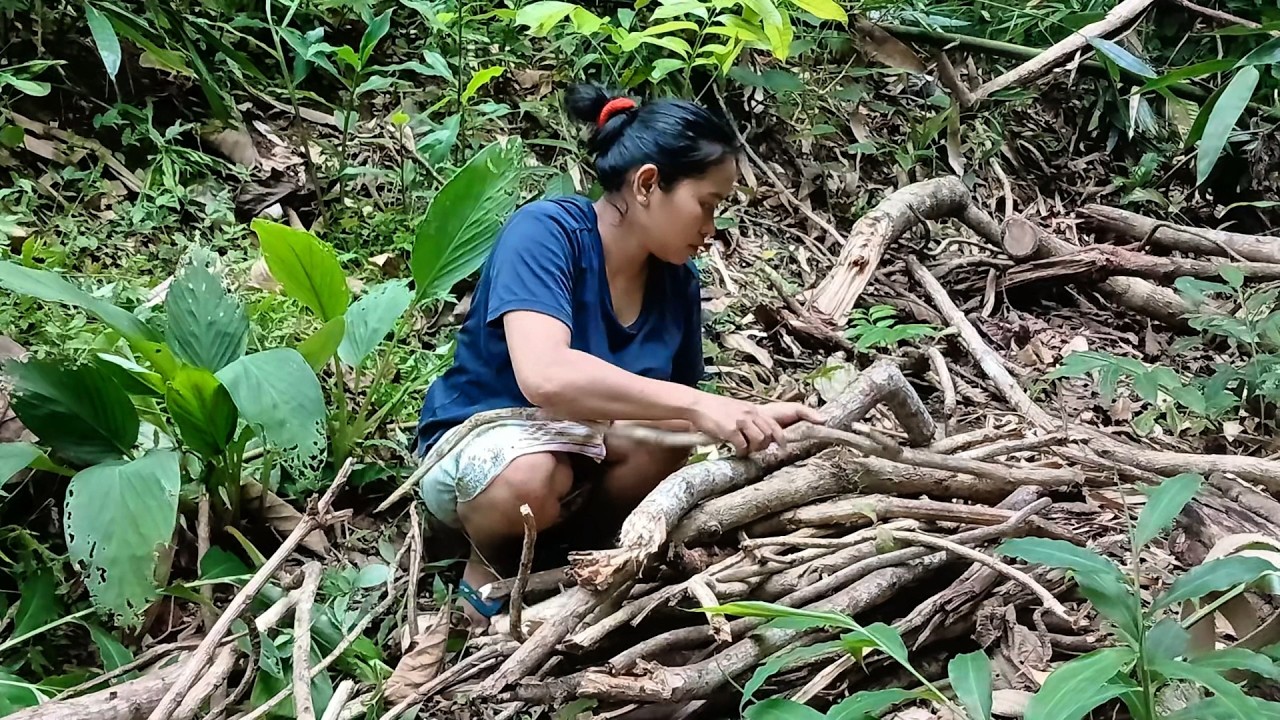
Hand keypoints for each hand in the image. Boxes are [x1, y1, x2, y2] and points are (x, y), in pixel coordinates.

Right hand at [687, 395, 824, 454]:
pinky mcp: (730, 430)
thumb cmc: (713, 409)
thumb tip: (754, 432)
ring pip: (760, 440)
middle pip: (769, 434)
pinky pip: (742, 445)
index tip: (782, 447)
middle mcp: (749, 414)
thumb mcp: (735, 409)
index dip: (781, 438)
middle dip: (765, 446)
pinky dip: (741, 452)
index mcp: (751, 409)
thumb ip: (746, 419)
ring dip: (754, 449)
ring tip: (745, 451)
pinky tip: (736, 452)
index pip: (773, 424)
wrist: (697, 404)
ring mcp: (740, 421)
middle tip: (756, 450)